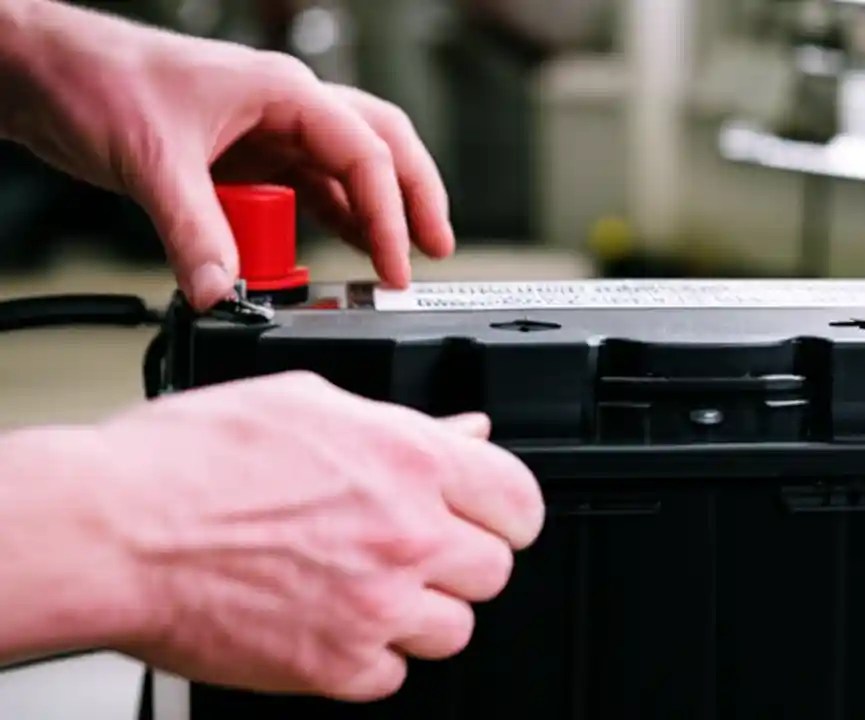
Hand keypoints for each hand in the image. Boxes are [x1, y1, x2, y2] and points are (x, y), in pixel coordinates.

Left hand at [0, 0, 451, 309]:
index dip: (391, 213)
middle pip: (381, 148)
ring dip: (375, 213)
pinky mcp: (246, 156)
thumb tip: (223, 292)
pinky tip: (342, 249)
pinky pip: (307, 190)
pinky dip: (329, 221)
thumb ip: (195, 230)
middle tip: (435, 250)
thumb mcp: (152, 159)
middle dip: (414, 198)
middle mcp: (287, 108)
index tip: (397, 267)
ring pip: (348, 170)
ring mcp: (269, 131)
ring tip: (397, 259)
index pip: (366, 153)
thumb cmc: (97, 76)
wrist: (43, 70)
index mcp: (283, 92)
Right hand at [92, 372, 542, 699]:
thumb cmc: (190, 458)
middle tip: (410, 547)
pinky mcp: (337, 666)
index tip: (488, 515)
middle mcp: (408, 537)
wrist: (114, 530)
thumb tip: (466, 430)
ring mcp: (378, 607)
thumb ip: (404, 425)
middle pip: (494, 570)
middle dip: (460, 560)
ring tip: (363, 584)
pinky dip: (369, 656)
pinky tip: (329, 620)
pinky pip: (393, 675)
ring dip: (420, 611)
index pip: (520, 500)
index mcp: (410, 461)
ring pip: (454, 629)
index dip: (505, 509)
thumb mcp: (311, 405)